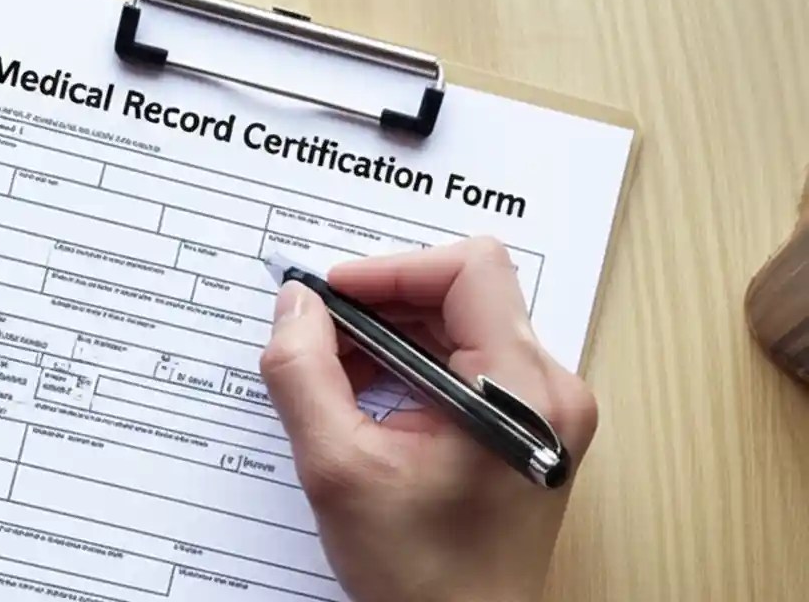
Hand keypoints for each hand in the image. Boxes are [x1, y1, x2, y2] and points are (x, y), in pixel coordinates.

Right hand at [260, 238, 597, 601]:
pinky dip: (410, 363)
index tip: (334, 296)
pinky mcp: (524, 423)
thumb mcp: (339, 469)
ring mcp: (541, 407)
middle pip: (462, 293)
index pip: (469, 270)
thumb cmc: (421, 576)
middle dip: (381, 305)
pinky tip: (365, 395)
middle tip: (318, 333)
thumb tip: (294, 305)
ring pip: (460, 325)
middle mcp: (547, 388)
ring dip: (391, 335)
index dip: (392, 269)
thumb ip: (304, 374)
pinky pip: (465, 361)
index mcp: (520, 390)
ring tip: (335, 371)